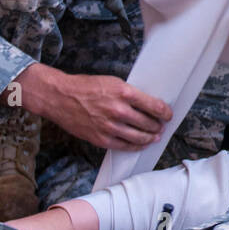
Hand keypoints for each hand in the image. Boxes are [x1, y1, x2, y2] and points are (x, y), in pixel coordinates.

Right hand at [16, 62, 172, 149]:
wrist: (60, 97)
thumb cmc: (86, 87)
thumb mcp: (113, 83)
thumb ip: (130, 94)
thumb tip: (148, 104)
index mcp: (124, 93)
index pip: (155, 106)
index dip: (165, 113)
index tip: (168, 115)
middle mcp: (119, 110)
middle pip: (149, 123)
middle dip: (158, 126)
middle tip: (161, 126)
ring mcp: (109, 126)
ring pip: (139, 137)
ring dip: (150, 138)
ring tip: (154, 136)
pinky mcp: (101, 138)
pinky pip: (124, 146)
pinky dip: (136, 146)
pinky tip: (141, 144)